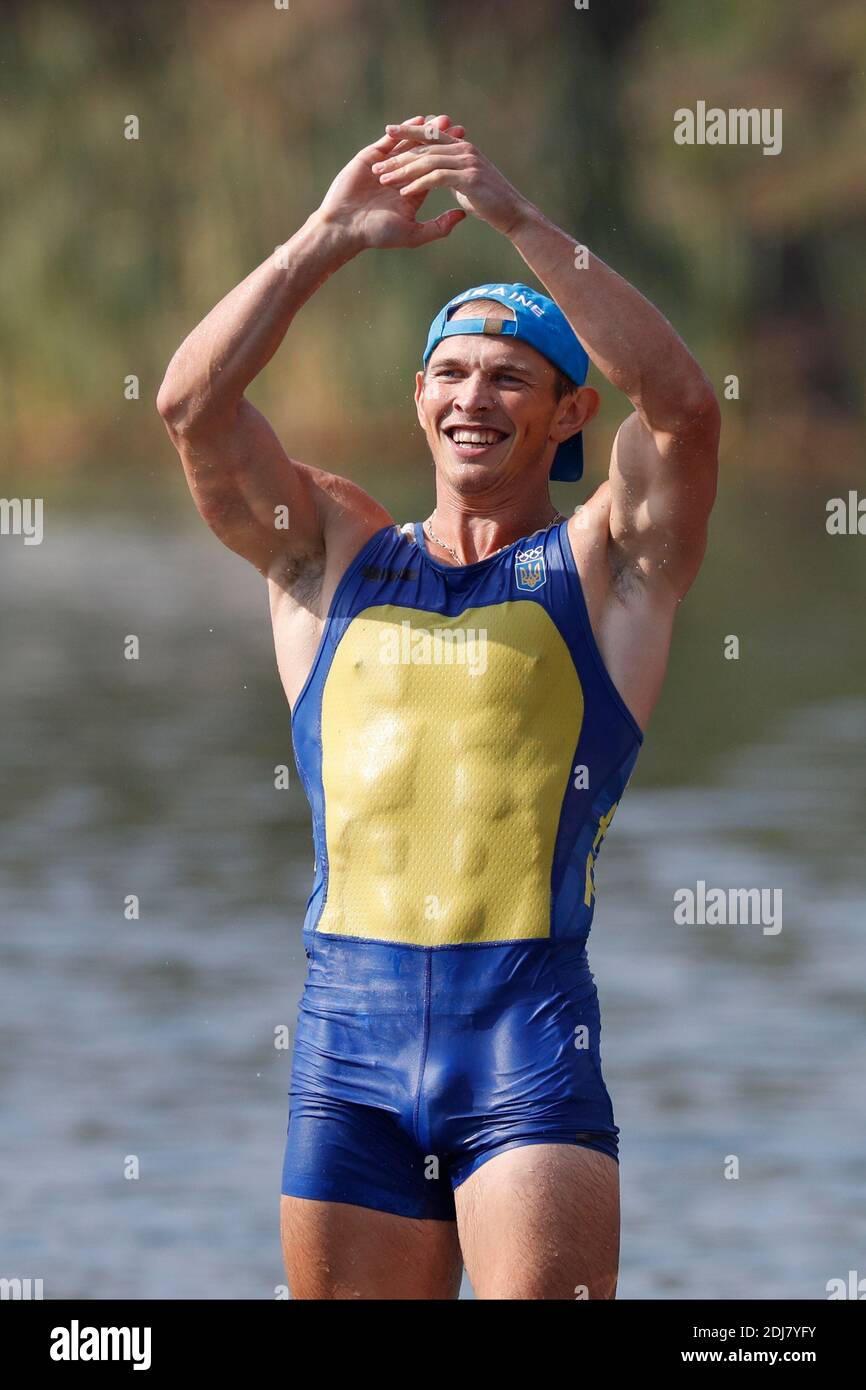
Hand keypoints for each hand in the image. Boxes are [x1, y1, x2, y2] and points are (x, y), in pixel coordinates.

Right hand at [316, 114, 468, 250]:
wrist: (343, 225)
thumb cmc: (376, 233)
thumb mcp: (412, 235)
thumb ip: (438, 227)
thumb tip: (462, 215)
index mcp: (412, 193)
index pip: (434, 172)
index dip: (449, 161)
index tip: (467, 150)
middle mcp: (401, 177)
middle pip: (425, 154)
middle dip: (442, 142)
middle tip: (460, 129)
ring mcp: (386, 165)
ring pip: (410, 144)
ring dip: (426, 132)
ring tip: (443, 121)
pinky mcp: (371, 156)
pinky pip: (390, 140)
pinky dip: (404, 130)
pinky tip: (419, 121)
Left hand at [371, 121, 533, 236]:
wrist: (513, 214)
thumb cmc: (491, 203)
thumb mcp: (466, 186)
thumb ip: (450, 177)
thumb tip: (437, 177)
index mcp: (462, 147)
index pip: (429, 135)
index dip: (408, 132)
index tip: (387, 133)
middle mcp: (464, 149)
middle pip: (424, 147)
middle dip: (398, 155)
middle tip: (376, 164)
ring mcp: (467, 161)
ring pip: (427, 161)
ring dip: (403, 171)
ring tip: (383, 179)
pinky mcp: (468, 177)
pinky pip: (436, 177)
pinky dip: (418, 184)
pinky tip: (403, 192)